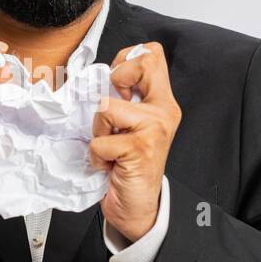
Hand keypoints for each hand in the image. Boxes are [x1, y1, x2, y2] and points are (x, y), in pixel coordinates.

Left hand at [91, 42, 181, 243]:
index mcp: (162, 101)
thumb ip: (124, 100)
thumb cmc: (129, 165)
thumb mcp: (130, 126)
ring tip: (110, 147)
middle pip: (139, 64)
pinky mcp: (139, 149)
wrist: (138, 207)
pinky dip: (97, 156)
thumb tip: (102, 77)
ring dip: (98, 131)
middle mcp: (163, 111)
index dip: (125, 60)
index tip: (116, 82)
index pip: (151, 55)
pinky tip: (110, 165)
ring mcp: (153, 129)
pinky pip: (100, 141)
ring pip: (106, 107)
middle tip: (113, 110)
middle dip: (115, 80)